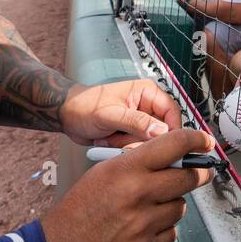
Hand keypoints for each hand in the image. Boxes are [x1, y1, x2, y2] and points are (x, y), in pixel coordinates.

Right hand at [40, 127, 215, 241]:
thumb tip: (169, 158)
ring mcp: (145, 226)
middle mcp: (139, 195)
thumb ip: (135, 165)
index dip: (196, 140)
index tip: (205, 142)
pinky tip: (142, 232)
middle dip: (196, 174)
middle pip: (188, 177)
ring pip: (180, 208)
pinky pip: (171, 235)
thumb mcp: (100, 175)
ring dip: (171, 206)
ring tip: (149, 209)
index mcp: (125, 170)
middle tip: (198, 173)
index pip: (174, 145)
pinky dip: (162, 232)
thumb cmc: (74, 214)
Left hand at [59, 78, 181, 146]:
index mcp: (147, 92)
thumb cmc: (85, 106)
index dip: (171, 130)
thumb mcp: (110, 114)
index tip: (161, 144)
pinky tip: (109, 141)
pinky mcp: (132, 134)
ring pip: (149, 142)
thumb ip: (136, 122)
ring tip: (110, 137)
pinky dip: (123, 149)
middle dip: (142, 140)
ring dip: (129, 145)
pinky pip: (138, 148)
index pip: (172, 112)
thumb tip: (161, 131)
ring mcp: (140, 122)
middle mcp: (147, 106)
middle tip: (123, 142)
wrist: (67, 115)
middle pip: (162, 131)